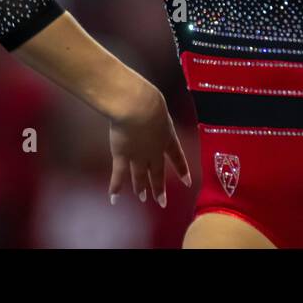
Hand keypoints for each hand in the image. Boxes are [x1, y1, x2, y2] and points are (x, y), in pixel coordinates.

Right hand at [105, 70, 191, 207]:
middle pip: (158, 171)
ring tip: (143, 197)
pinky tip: (115, 199)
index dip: (182, 169)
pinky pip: (119, 175)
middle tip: (161, 201)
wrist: (138, 107)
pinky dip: (116, 187)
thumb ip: (155, 112)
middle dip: (160, 187)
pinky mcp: (123, 155)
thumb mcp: (157, 105)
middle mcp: (154, 150)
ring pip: (140, 175)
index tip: (188, 182)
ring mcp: (138, 155)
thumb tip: (149, 105)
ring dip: (141, 187)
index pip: (177, 156)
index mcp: (167, 136)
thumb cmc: (148, 101)